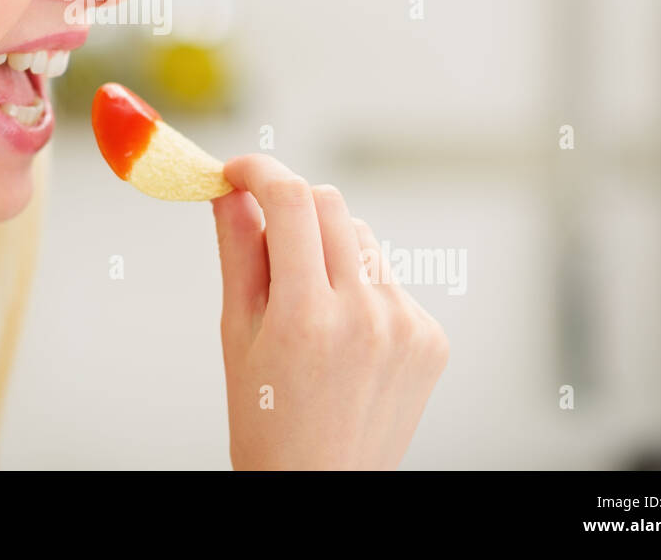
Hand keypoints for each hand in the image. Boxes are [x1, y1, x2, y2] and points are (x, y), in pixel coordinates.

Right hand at [212, 154, 448, 468]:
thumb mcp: (236, 335)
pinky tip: (343, 335)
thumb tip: (229, 191)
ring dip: (328, 247)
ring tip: (306, 304)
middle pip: (330, 205)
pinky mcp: (431, 338)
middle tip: (264, 233)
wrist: (321, 490)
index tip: (237, 172)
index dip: (259, 170)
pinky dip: (360, 287)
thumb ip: (237, 252)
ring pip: (361, 239)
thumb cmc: (268, 422)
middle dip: (290, 204)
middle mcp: (365, 315)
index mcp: (306, 317)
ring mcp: (406, 326)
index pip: (289, 200)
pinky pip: (389, 279)